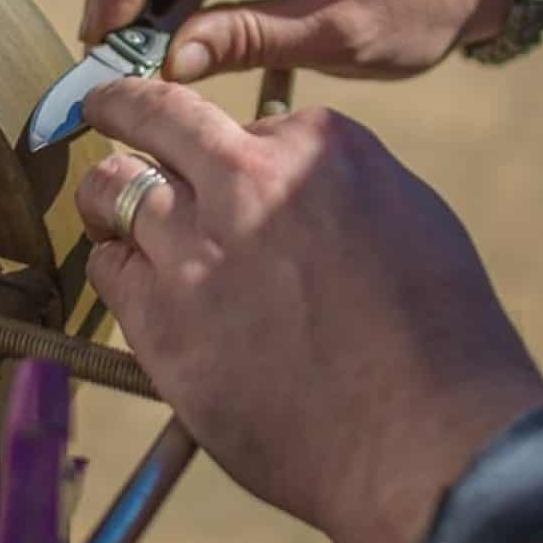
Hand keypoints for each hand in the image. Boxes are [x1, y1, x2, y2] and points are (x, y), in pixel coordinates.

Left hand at [75, 79, 542, 542]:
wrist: (425, 438)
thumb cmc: (439, 340)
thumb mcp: (412, 217)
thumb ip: (341, 188)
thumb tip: (302, 195)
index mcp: (316, 146)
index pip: (249, 127)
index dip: (242, 158)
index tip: (238, 180)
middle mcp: (247, 179)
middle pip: (156, 117)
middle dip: (121, 104)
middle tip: (104, 104)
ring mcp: (195, 246)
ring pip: (112, 187)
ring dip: (108, 196)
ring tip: (103, 209)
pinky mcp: (160, 318)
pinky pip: (109, 269)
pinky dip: (116, 268)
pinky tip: (131, 283)